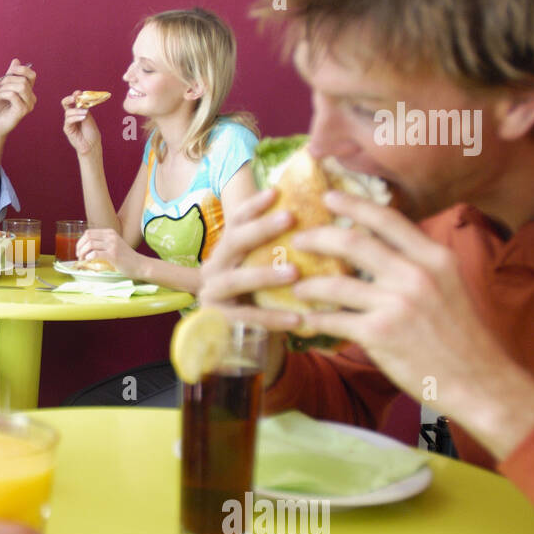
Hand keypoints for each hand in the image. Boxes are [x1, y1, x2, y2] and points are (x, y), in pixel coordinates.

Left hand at [0, 59, 36, 138]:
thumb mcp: (2, 86)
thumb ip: (10, 75)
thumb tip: (16, 60)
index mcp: (28, 91)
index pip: (32, 75)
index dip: (22, 69)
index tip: (11, 70)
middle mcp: (31, 98)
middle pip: (24, 80)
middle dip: (8, 80)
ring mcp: (28, 106)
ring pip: (22, 86)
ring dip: (6, 87)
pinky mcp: (22, 111)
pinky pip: (14, 95)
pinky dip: (4, 94)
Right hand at [61, 92, 102, 157]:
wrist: (92, 144)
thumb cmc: (91, 132)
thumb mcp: (89, 118)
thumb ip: (83, 109)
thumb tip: (80, 101)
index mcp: (78, 110)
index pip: (74, 100)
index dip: (75, 95)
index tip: (79, 92)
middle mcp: (72, 115)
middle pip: (65, 103)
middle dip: (69, 99)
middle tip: (75, 97)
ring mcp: (69, 122)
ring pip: (68, 112)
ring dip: (77, 111)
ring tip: (85, 114)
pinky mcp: (67, 129)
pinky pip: (69, 120)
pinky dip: (76, 117)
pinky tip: (82, 118)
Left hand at [75, 228, 144, 278]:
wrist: (140, 265)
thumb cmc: (126, 258)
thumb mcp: (114, 246)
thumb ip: (103, 244)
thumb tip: (85, 249)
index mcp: (110, 232)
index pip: (89, 232)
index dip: (80, 242)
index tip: (79, 251)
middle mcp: (111, 236)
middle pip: (87, 236)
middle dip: (79, 247)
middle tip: (78, 256)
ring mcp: (112, 245)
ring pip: (90, 244)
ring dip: (82, 253)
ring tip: (83, 260)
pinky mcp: (113, 254)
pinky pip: (95, 253)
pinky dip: (89, 257)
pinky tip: (89, 261)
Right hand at [197, 188, 307, 382]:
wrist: (242, 342)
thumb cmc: (262, 297)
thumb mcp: (268, 268)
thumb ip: (282, 247)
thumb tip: (320, 216)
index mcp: (226, 250)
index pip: (237, 221)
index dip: (254, 206)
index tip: (277, 191)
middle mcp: (214, 268)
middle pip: (234, 242)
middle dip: (261, 229)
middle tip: (290, 218)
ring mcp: (212, 295)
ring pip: (236, 280)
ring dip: (265, 274)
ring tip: (295, 271)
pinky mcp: (218, 322)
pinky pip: (246, 318)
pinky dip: (272, 318)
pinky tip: (298, 318)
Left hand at [287, 191, 533, 421]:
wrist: (479, 381)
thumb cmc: (462, 336)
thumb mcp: (450, 286)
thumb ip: (419, 264)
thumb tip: (382, 247)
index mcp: (435, 258)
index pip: (388, 219)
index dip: (354, 204)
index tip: (329, 196)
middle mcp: (416, 275)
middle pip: (353, 242)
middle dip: (319, 237)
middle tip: (299, 240)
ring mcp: (397, 304)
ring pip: (336, 283)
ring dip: (309, 284)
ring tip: (297, 286)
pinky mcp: (380, 334)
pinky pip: (334, 320)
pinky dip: (315, 319)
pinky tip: (305, 319)